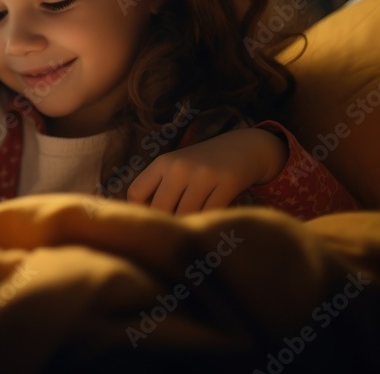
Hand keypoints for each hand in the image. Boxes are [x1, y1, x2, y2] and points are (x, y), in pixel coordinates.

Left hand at [127, 128, 288, 214]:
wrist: (244, 148)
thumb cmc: (203, 165)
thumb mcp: (176, 167)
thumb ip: (158, 189)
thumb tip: (141, 220)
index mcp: (163, 162)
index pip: (136, 192)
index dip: (140, 211)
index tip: (151, 220)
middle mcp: (180, 167)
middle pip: (160, 208)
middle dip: (165, 222)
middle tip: (172, 231)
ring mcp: (204, 174)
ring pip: (186, 214)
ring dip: (188, 224)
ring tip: (190, 228)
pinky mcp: (228, 182)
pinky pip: (210, 213)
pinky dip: (208, 221)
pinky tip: (209, 221)